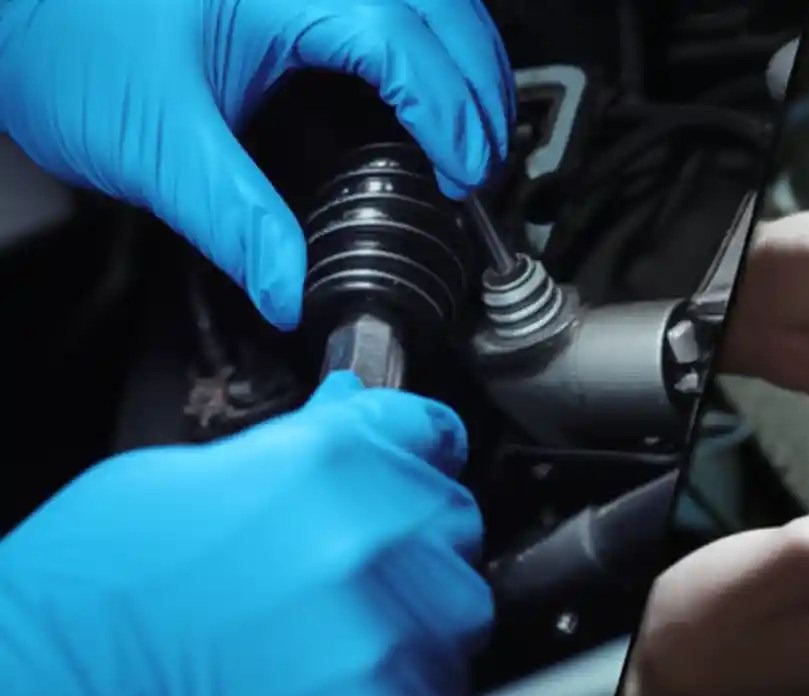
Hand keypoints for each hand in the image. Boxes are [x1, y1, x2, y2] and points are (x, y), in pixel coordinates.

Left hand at [0, 0, 513, 328]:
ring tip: (473, 129)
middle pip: (447, 9)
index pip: (412, 48)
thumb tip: (294, 291)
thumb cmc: (61, 39)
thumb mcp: (159, 147)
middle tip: (483, 169)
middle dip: (482, 91)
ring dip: (468, 58)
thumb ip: (239, 225)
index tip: (467, 181)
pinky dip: (431, 37)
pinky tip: (425, 82)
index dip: (455, 120)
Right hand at [0, 372, 490, 695]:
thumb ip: (300, 446)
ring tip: (328, 637)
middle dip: (411, 540)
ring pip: (457, 614)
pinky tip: (329, 683)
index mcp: (328, 457)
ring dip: (413, 621)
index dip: (419, 450)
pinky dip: (395, 688)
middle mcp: (371, 534)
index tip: (414, 465)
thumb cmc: (100, 584)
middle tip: (344, 571)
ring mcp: (384, 629)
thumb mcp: (190, 476)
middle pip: (452, 524)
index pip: (430, 431)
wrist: (49, 684)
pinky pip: (434, 689)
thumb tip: (349, 415)